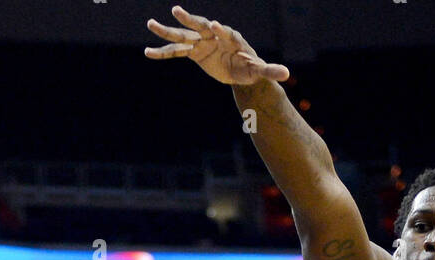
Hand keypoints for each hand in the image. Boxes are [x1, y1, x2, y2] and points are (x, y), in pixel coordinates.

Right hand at [145, 7, 289, 84]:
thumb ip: (270, 70)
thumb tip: (287, 74)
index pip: (224, 32)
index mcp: (230, 38)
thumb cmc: (250, 67)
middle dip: (190, 19)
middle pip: (200, 26)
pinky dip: (163, 53)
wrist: (239, 70)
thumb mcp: (259, 71)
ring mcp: (200, 42)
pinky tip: (148, 53)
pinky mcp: (193, 52)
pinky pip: (176, 52)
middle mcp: (213, 36)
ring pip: (182, 36)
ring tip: (150, 24)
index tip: (213, 25)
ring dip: (166, 31)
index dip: (219, 30)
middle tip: (177, 11)